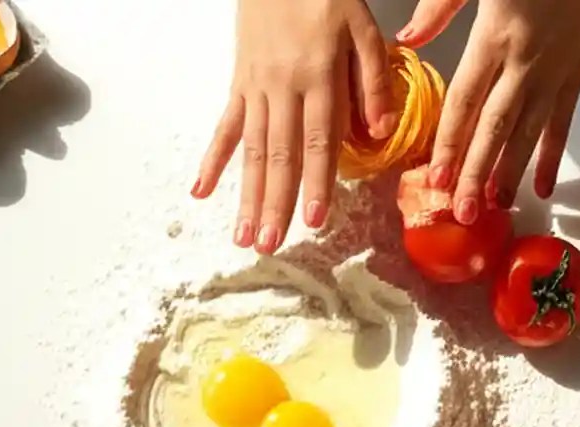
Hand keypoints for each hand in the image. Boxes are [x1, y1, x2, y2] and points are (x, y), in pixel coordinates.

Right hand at [192, 0, 396, 253]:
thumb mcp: (363, 29)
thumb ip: (373, 80)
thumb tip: (379, 132)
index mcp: (319, 76)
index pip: (319, 140)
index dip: (316, 182)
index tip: (313, 219)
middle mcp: (283, 88)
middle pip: (280, 155)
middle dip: (275, 203)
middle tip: (271, 244)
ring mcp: (256, 88)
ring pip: (252, 150)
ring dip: (247, 195)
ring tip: (245, 235)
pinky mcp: (238, 84)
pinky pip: (224, 126)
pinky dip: (212, 160)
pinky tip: (200, 191)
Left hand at [397, 0, 579, 223]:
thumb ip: (440, 6)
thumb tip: (407, 40)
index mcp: (494, 37)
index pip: (465, 102)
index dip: (449, 143)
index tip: (435, 178)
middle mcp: (524, 63)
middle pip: (494, 128)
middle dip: (476, 173)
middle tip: (461, 212)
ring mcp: (554, 70)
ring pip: (528, 131)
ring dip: (511, 172)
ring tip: (496, 207)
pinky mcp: (578, 70)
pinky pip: (563, 119)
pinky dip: (552, 153)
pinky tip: (543, 184)